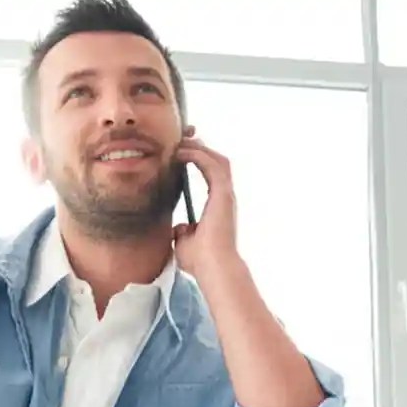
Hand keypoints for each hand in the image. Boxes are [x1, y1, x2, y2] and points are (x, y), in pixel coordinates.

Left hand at [172, 126, 242, 281]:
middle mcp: (226, 197)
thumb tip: (179, 227)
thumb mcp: (185, 242)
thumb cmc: (201, 261)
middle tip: (180, 139)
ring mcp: (226, 195)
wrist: (213, 268)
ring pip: (217, 159)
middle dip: (200, 146)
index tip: (181, 151)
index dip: (199, 158)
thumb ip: (183, 231)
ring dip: (199, 148)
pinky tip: (181, 153)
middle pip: (217, 160)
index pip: (212, 172)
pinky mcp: (223, 194)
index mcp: (219, 205)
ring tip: (180, 142)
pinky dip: (197, 156)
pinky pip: (212, 165)